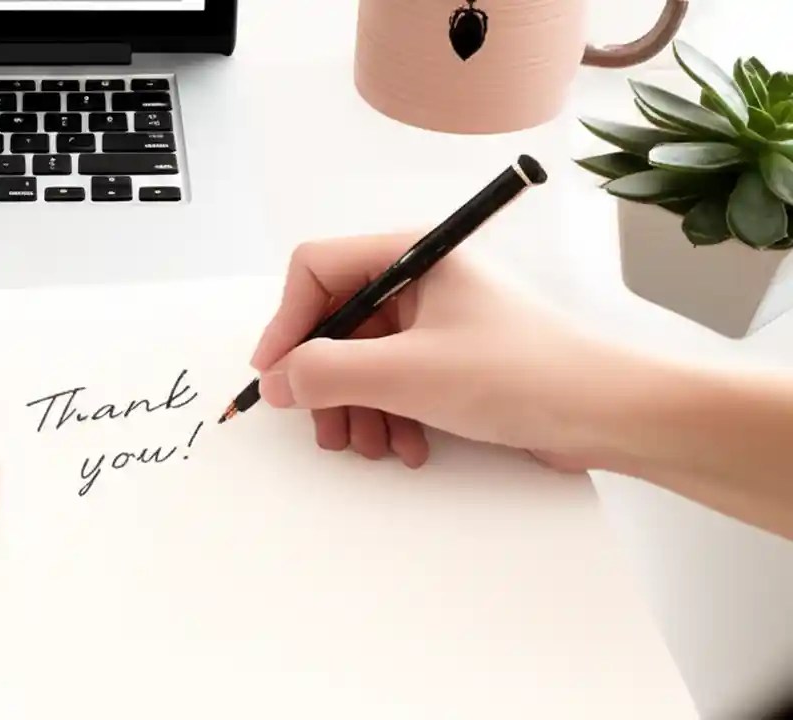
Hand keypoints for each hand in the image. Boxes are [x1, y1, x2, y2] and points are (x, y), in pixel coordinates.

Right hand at [250, 232, 640, 471]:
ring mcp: (439, 320)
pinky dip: (391, 414)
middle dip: (325, 379)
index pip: (318, 269)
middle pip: (338, 321)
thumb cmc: (521, 374)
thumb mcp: (408, 374)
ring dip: (357, 406)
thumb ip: (328, 373)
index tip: (275, 374)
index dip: (286, 321)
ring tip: (370, 446)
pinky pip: (396, 380)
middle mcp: (422, 279)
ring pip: (364, 358)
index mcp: (414, 255)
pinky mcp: (454, 358)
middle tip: (322, 425)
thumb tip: (277, 381)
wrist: (607, 413)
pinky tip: (407, 447)